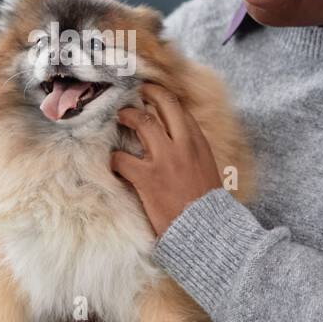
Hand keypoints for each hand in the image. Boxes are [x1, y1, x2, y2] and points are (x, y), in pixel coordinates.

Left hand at [110, 83, 223, 235]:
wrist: (207, 228)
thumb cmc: (207, 204)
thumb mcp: (207, 169)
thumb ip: (194, 151)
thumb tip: (179, 141)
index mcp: (199, 143)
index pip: (180, 110)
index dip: (165, 98)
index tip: (155, 95)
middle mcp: (183, 145)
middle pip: (164, 104)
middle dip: (148, 93)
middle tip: (137, 93)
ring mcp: (164, 159)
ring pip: (142, 122)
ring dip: (128, 116)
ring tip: (120, 117)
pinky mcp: (147, 177)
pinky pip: (122, 159)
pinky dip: (115, 159)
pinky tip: (115, 162)